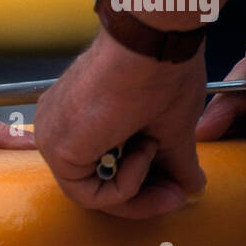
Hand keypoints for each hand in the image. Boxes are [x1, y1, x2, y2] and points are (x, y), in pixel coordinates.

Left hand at [34, 30, 206, 217]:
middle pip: (96, 187)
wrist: (151, 45)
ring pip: (91, 194)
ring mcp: (53, 138)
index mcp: (79, 120)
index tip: (178, 191)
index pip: (103, 172)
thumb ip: (174, 161)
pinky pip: (88, 194)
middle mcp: (59, 129)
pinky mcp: (56, 149)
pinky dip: (123, 185)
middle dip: (143, 199)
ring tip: (155, 151)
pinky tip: (141, 152)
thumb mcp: (171, 127)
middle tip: (177, 196)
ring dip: (137, 186)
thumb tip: (192, 187)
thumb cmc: (160, 70)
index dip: (143, 189)